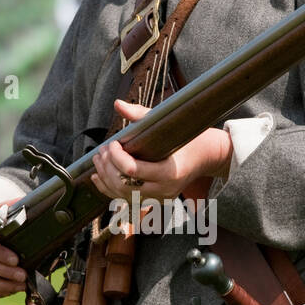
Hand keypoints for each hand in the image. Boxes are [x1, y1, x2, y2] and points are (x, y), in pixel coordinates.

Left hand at [90, 99, 232, 201]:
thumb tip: (118, 104)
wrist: (206, 156)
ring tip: (99, 159)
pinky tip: (98, 177)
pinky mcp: (154, 200)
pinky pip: (126, 199)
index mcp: (169, 172)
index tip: (112, 142)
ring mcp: (159, 198)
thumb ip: (140, 115)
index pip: (131, 170)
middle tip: (102, 150)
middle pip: (124, 185)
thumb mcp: (167, 124)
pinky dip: (108, 189)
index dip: (116, 157)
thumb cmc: (187, 137)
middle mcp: (164, 190)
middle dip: (107, 167)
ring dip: (105, 178)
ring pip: (122, 195)